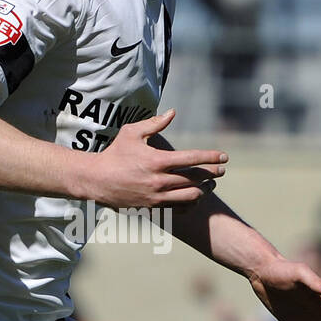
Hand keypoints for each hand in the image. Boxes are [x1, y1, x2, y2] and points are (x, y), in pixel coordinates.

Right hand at [85, 110, 226, 208]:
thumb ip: (154, 123)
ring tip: (210, 184)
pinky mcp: (152, 207)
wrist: (96, 180)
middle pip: (195, 178)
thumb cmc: (115, 153)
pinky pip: (178, 207)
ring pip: (190, 196)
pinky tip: (194, 195)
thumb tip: (173, 112)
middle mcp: (159, 180)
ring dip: (204, 190)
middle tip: (221, 170)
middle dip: (212, 174)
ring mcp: (156, 196)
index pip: (191, 158)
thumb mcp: (132, 133)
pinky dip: (190, 202)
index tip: (224, 157)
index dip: (211, 157)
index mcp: (157, 161)